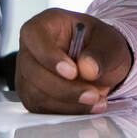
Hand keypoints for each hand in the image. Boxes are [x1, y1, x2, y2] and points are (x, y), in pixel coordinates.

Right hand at [15, 9, 132, 113]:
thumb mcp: (109, 41)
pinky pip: (42, 110)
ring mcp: (27, 74)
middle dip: (65, 89)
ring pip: (36, 95)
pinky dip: (67, 112)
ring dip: (68, 104)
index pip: (34, 37)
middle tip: (94, 95)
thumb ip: (101, 52)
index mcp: (44, 25)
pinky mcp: (32, 96)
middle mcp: (30, 49)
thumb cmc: (100, 45)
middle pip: (33, 71)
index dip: (50, 56)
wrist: (100, 64)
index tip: (73, 72)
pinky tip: (88, 108)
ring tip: (97, 101)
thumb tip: (87, 69)